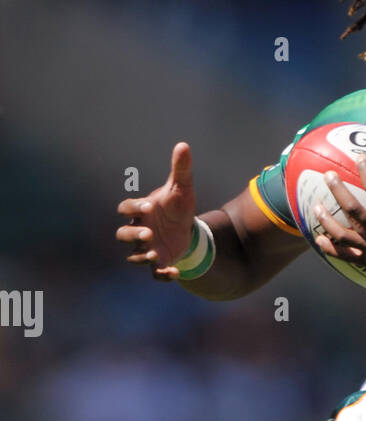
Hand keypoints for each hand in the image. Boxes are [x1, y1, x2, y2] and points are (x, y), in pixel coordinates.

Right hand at [116, 142, 196, 280]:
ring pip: (134, 256)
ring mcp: (147, 248)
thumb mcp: (182, 188)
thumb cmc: (178, 205)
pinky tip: (175, 273)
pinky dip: (162, 274)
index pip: (125, 208)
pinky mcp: (159, 262)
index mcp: (141, 211)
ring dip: (141, 257)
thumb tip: (183, 145)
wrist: (188, 227)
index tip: (148, 206)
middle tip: (149, 235)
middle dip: (132, 235)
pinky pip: (154, 273)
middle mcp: (139, 230)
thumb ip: (181, 170)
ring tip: (154, 255)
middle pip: (123, 235)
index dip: (132, 208)